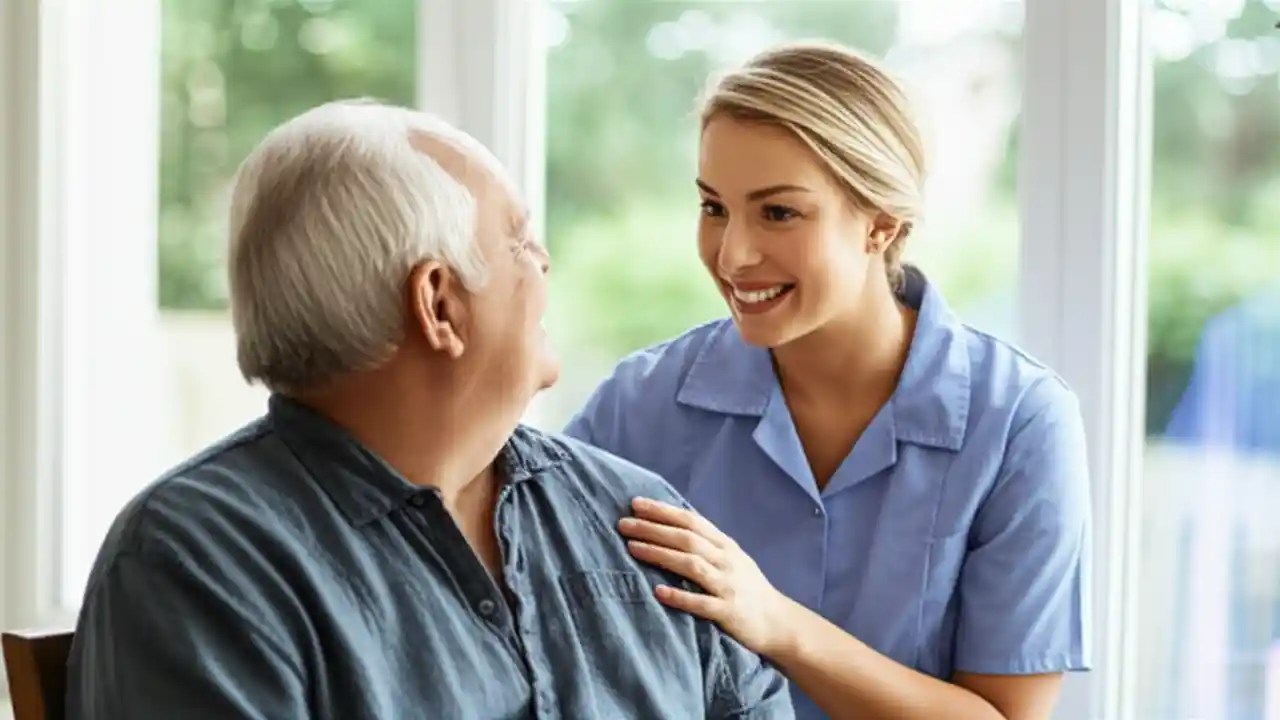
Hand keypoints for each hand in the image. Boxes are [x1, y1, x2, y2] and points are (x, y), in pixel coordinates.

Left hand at [618, 497, 791, 656]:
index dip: (663, 511)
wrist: (779, 623)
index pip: (691, 521)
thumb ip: (706, 544)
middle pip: (686, 539)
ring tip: (632, 548)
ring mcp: (728, 586)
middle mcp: (727, 561)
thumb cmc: (748, 589)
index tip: (635, 504)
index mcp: (726, 545)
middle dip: (653, 529)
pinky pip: (701, 603)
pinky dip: (679, 596)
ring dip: (660, 555)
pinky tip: (658, 592)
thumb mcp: (732, 559)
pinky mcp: (728, 612)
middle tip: (623, 524)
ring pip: (691, 564)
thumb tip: (670, 526)